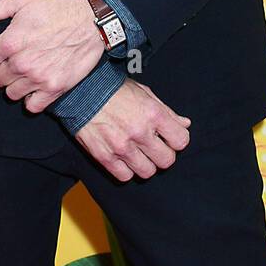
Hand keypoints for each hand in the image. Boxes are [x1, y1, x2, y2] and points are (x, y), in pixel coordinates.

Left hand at [0, 0, 104, 110]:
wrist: (91, 18)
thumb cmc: (56, 6)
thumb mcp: (21, 0)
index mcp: (10, 42)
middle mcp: (22, 63)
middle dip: (2, 70)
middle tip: (16, 59)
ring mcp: (39, 78)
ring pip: (12, 93)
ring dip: (16, 84)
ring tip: (27, 70)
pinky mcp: (55, 88)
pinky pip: (32, 106)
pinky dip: (32, 98)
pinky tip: (37, 84)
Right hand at [74, 79, 190, 181]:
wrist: (80, 91)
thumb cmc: (114, 89)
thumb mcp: (144, 92)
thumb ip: (167, 111)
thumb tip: (185, 124)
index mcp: (153, 113)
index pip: (181, 141)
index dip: (177, 140)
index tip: (169, 137)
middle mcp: (139, 132)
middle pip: (167, 160)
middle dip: (163, 154)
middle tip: (154, 146)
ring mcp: (121, 146)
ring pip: (147, 172)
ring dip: (146, 164)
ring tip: (139, 153)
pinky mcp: (104, 157)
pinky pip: (125, 176)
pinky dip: (126, 170)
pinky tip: (123, 158)